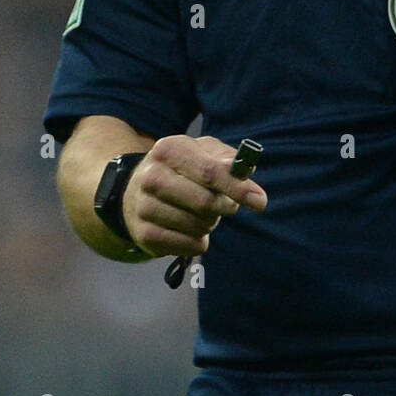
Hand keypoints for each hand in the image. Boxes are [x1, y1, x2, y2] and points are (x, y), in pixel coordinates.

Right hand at [121, 135, 267, 258]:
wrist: (135, 191)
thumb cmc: (181, 169)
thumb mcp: (202, 152)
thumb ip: (227, 159)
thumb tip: (247, 170)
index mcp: (168, 150)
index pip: (209, 172)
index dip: (237, 187)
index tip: (260, 201)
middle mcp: (151, 177)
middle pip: (205, 202)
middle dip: (225, 206)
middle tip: (227, 205)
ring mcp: (144, 207)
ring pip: (199, 227)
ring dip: (211, 223)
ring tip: (200, 213)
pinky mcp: (144, 235)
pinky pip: (190, 245)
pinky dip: (199, 240)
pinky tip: (189, 228)